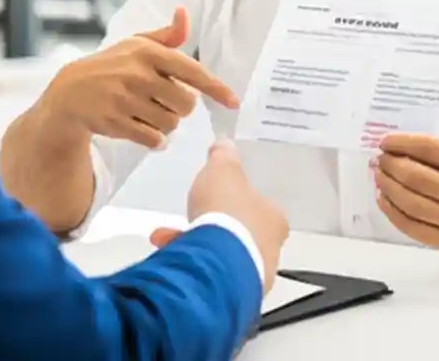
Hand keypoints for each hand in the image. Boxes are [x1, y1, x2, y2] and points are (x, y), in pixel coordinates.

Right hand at [36, 7, 238, 147]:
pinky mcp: (116, 122)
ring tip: (148, 113)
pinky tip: (143, 130)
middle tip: (163, 101)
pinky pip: (153, 139)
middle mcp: (137, 74)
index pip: (192, 71)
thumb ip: (166, 36)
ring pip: (171, 124)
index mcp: (147, 52)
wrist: (69, 93)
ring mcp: (125, 99)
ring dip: (166, 124)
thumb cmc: (110, 66)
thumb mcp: (136, 45)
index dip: (216, 88)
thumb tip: (185, 14)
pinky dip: (155, 140)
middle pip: (186, 104)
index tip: (234, 102)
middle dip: (180, 108)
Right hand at [150, 139, 288, 293]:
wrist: (217, 262)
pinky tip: (168, 257)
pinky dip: (190, 264)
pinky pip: (209, 274)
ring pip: (221, 256)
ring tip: (164, 239)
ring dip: (195, 245)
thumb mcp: (222, 172)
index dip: (235, 202)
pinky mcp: (231, 294)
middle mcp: (269, 250)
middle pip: (238, 234)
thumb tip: (225, 145)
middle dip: (208, 226)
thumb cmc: (226, 212)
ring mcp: (252, 275)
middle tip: (186, 221)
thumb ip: (223, 158)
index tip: (214, 199)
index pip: (260, 209)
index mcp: (274, 220)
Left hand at [373, 134, 438, 252]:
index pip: (429, 149)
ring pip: (410, 204)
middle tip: (378, 160)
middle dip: (390, 166)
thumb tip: (404, 140)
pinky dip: (392, 212)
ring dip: (387, 187)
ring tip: (378, 176)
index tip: (384, 142)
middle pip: (415, 178)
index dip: (402, 143)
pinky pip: (413, 228)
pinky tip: (384, 199)